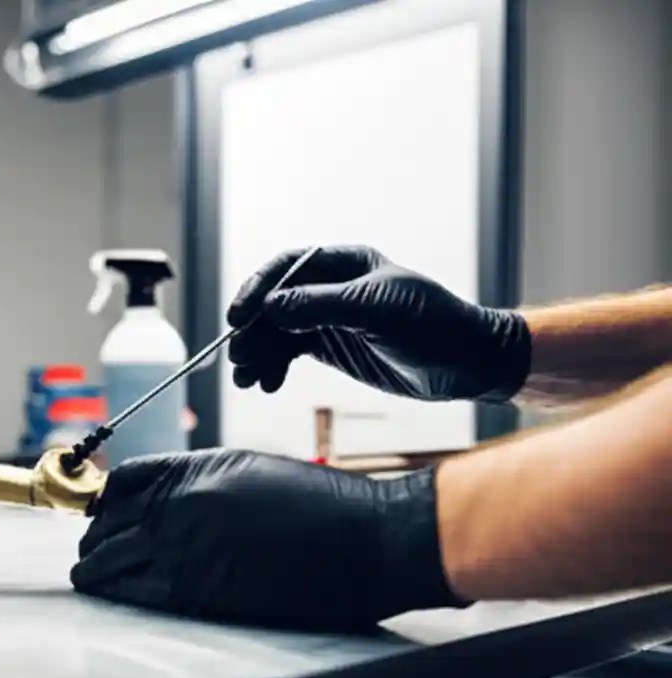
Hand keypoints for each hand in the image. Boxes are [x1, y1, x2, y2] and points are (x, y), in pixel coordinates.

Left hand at [70, 450, 466, 628]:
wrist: (365, 539)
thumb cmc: (317, 503)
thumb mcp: (248, 469)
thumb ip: (197, 479)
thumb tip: (159, 495)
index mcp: (194, 470)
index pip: (122, 481)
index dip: (104, 498)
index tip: (98, 509)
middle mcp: (181, 506)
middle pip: (108, 522)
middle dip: (96, 535)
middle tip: (91, 546)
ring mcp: (187, 549)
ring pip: (110, 560)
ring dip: (96, 567)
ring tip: (90, 572)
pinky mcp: (201, 591)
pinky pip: (137, 592)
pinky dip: (118, 591)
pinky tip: (112, 590)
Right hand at [227, 246, 530, 401]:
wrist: (468, 364)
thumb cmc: (433, 326)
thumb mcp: (376, 311)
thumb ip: (321, 306)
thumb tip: (270, 306)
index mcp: (344, 264)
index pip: (286, 268)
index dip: (258, 290)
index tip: (238, 318)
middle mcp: (331, 288)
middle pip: (275, 303)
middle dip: (252, 331)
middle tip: (238, 358)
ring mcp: (330, 318)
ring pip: (278, 332)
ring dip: (258, 353)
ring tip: (247, 379)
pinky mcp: (333, 346)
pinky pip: (290, 353)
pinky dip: (274, 367)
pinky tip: (268, 384)